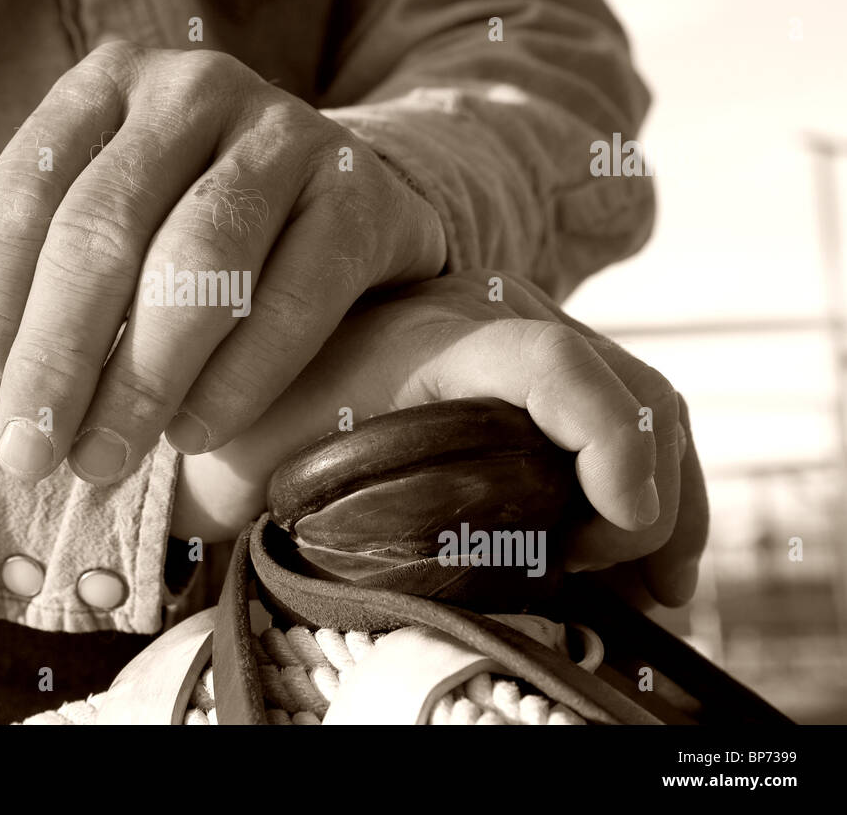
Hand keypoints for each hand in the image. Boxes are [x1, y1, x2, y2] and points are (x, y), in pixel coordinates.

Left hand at [0, 40, 444, 484]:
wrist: (344, 210)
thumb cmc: (193, 235)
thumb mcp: (101, 232)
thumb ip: (20, 256)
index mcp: (106, 88)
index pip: (23, 196)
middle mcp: (192, 89)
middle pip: (101, 227)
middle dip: (55, 355)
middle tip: (26, 454)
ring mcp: (283, 130)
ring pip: (197, 258)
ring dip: (141, 376)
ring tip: (102, 460)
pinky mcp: (358, 190)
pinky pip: (293, 294)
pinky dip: (239, 375)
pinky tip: (196, 433)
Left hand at [174, 270, 707, 607]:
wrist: (249, 352)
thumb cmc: (244, 415)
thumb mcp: (249, 459)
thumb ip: (271, 508)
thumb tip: (313, 590)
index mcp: (425, 337)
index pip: (549, 364)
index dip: (606, 438)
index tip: (621, 528)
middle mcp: (492, 319)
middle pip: (626, 387)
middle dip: (654, 493)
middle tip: (626, 585)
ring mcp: (523, 335)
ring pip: (639, 398)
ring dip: (665, 490)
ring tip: (650, 585)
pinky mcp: (532, 364)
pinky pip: (618, 405)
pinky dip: (646, 473)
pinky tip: (633, 550)